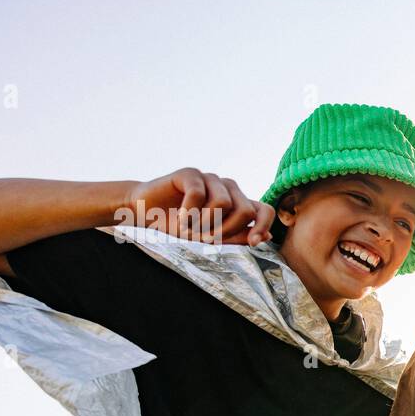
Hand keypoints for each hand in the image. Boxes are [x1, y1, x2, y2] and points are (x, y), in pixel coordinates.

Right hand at [119, 168, 275, 245]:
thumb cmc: (182, 225)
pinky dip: (188, 212)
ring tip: (189, 225)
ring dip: (204, 222)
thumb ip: (238, 236)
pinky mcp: (191, 173)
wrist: (148, 212)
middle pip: (246, 211)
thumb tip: (266, 237)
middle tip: (204, 235)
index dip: (264, 226)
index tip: (254, 243)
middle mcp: (228, 188)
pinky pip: (199, 194)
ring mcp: (211, 178)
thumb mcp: (211, 236)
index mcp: (238, 203)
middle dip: (226, 230)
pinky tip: (179, 217)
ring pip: (224, 203)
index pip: (264, 210)